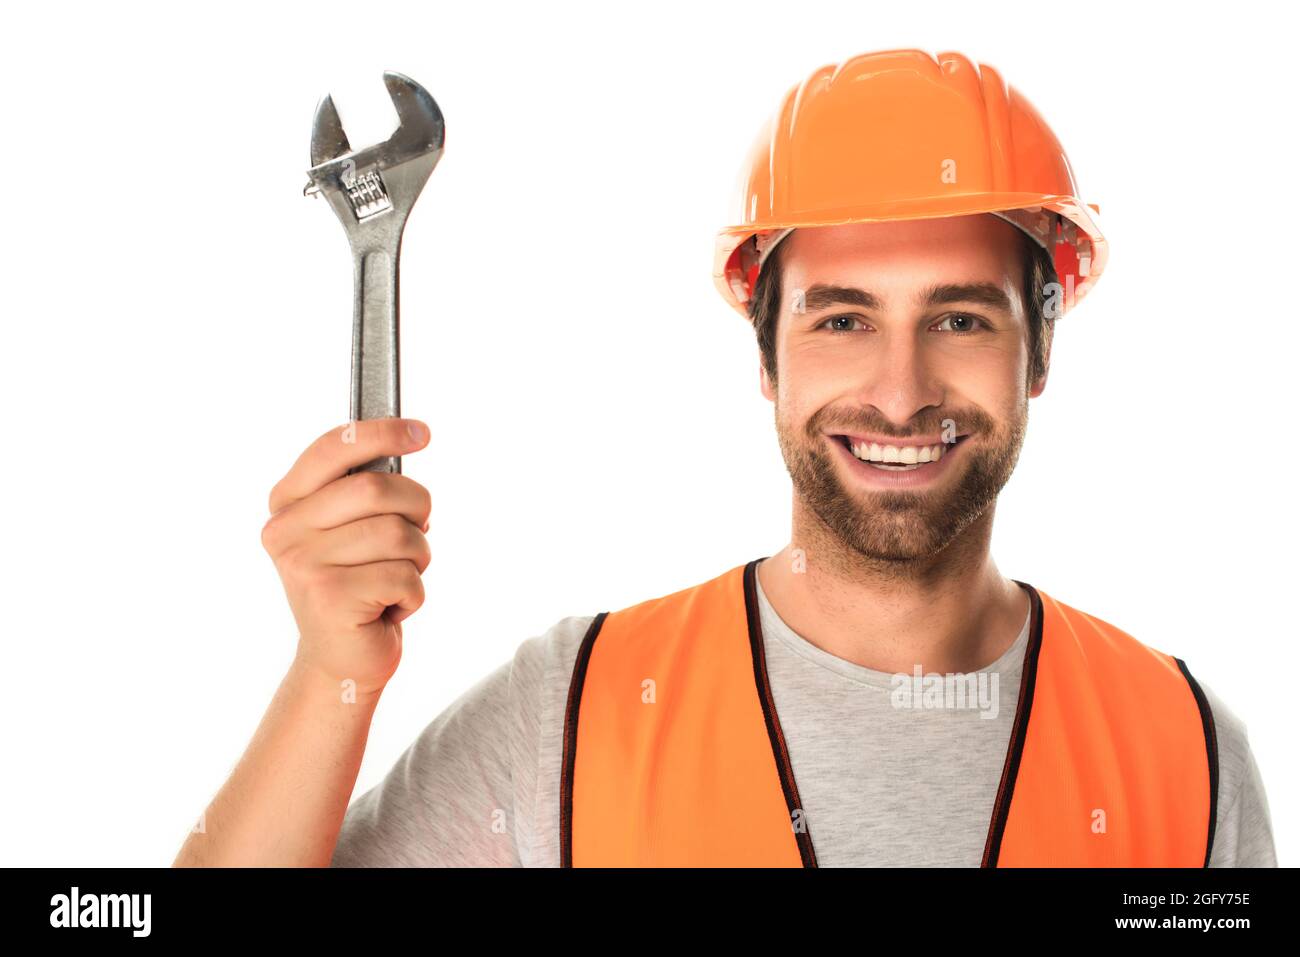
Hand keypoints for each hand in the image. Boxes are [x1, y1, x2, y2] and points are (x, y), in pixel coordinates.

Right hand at [260, 418, 432, 695]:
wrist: (342, 660)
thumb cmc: (358, 585)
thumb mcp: (354, 529)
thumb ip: (366, 488)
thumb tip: (408, 437)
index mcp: (287, 503)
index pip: (334, 449)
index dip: (381, 433)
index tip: (421, 433)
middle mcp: (286, 531)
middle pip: (377, 489)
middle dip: (416, 508)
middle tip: (418, 533)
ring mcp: (304, 565)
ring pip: (398, 534)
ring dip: (417, 558)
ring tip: (395, 579)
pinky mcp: (330, 599)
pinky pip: (404, 576)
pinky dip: (414, 593)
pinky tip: (389, 608)